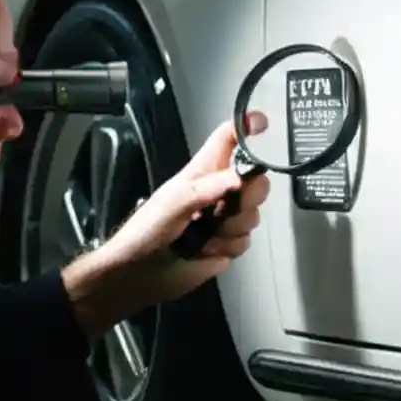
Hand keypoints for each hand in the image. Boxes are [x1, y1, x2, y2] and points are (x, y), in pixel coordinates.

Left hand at [61, 112, 268, 338]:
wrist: (138, 275)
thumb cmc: (146, 231)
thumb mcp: (172, 204)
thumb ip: (205, 189)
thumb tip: (239, 178)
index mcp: (203, 172)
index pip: (229, 139)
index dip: (246, 126)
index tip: (263, 125)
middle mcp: (218, 192)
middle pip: (256, 181)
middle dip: (250, 196)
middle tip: (228, 208)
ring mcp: (224, 220)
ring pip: (253, 215)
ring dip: (232, 228)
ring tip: (205, 237)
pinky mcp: (227, 245)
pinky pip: (245, 241)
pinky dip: (228, 248)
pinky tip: (206, 251)